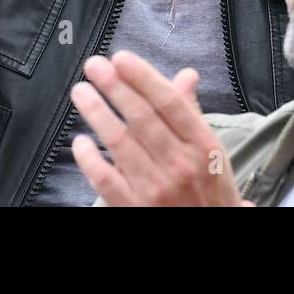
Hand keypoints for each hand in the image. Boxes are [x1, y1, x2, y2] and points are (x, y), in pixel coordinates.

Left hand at [71, 52, 247, 206]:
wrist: (210, 235)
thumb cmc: (211, 193)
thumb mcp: (213, 152)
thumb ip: (193, 113)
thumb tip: (186, 75)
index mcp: (203, 146)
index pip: (169, 103)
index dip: (143, 78)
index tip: (122, 58)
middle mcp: (180, 165)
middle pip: (142, 118)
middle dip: (115, 87)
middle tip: (94, 66)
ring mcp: (155, 188)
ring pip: (120, 143)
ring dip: (97, 113)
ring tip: (81, 92)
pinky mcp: (134, 208)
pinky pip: (106, 180)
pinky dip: (91, 160)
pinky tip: (80, 142)